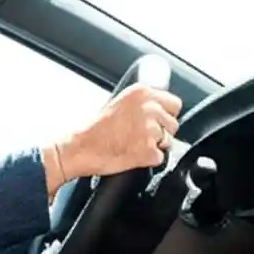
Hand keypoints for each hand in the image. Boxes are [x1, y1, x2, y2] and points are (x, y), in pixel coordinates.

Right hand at [59, 83, 182, 179]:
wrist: (79, 148)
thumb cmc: (93, 130)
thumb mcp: (118, 103)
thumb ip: (141, 104)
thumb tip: (159, 110)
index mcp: (142, 93)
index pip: (174, 103)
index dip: (166, 115)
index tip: (157, 122)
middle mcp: (149, 108)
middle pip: (173, 124)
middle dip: (162, 132)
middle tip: (142, 137)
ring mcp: (150, 130)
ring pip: (168, 142)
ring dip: (154, 146)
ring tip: (133, 146)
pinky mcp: (148, 150)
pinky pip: (159, 158)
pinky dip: (148, 160)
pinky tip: (132, 155)